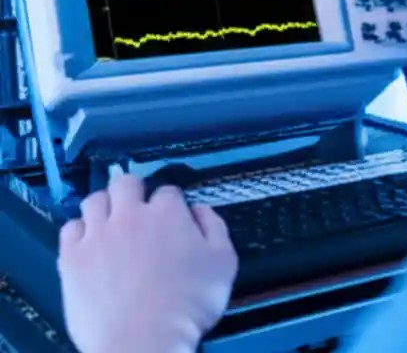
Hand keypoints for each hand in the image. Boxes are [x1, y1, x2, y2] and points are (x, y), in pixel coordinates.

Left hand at [58, 175, 237, 352]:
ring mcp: (97, 235)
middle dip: (134, 190)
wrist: (144, 340)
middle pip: (125, 183)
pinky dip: (80, 230)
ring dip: (105, 205)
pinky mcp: (72, 257)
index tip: (173, 216)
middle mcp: (130, 215)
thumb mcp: (224, 264)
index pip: (168, 191)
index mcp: (168, 213)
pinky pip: (69, 228)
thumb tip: (201, 211)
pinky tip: (89, 242)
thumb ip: (215, 228)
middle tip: (138, 207)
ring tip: (111, 221)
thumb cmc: (188, 305)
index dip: (172, 203)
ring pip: (94, 201)